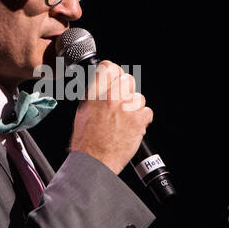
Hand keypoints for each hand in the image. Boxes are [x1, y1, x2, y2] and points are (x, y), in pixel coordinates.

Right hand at [69, 60, 152, 174]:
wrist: (95, 160)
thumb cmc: (86, 142)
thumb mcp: (82, 112)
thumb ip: (93, 96)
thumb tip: (99, 87)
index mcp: (96, 92)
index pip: (109, 66)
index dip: (112, 72)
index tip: (113, 77)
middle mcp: (113, 96)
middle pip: (127, 78)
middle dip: (125, 89)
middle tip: (120, 102)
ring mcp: (128, 107)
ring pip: (138, 97)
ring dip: (133, 107)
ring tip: (124, 119)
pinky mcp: (139, 120)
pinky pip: (146, 111)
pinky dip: (141, 119)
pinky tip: (131, 127)